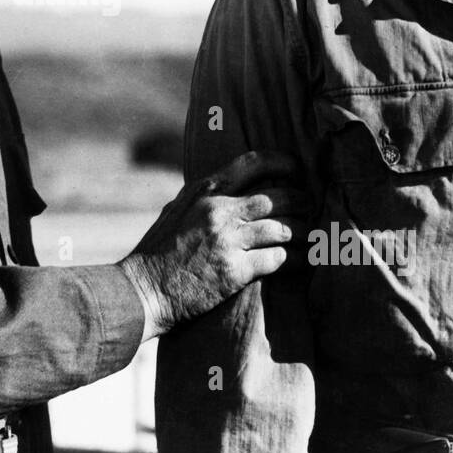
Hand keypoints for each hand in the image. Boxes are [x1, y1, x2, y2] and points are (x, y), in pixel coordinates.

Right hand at [119, 151, 305, 341]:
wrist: (142, 289)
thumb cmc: (155, 252)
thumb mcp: (175, 211)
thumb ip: (201, 198)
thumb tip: (224, 188)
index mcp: (203, 191)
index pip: (252, 163)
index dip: (282, 162)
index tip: (297, 169)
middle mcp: (218, 211)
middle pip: (277, 196)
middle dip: (301, 201)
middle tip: (310, 206)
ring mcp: (227, 240)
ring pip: (282, 228)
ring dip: (302, 232)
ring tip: (310, 235)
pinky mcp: (234, 271)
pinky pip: (277, 259)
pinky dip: (294, 259)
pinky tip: (300, 262)